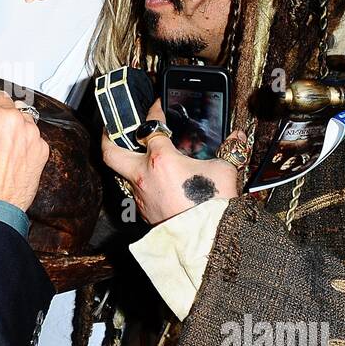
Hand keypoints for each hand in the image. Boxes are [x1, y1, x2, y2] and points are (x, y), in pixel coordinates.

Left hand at [99, 100, 242, 223]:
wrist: (205, 239)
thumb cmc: (212, 205)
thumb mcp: (224, 171)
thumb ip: (228, 151)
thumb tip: (237, 138)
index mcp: (160, 160)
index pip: (150, 127)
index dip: (153, 112)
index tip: (156, 106)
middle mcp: (143, 176)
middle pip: (111, 152)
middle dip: (108, 137)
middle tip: (111, 128)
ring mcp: (140, 196)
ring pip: (122, 174)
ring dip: (128, 163)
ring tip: (136, 154)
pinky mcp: (144, 212)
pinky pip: (136, 192)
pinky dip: (142, 183)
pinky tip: (155, 180)